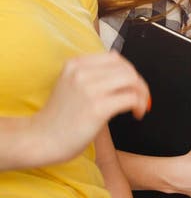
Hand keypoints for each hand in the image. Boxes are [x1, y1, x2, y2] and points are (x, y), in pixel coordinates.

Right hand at [31, 52, 149, 165]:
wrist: (40, 139)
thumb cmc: (59, 118)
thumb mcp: (71, 86)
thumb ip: (92, 76)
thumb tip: (125, 72)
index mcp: (75, 64)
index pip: (115, 58)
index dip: (129, 71)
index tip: (132, 86)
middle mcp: (82, 73)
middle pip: (126, 68)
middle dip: (139, 84)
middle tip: (140, 99)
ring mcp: (89, 89)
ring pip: (132, 80)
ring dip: (142, 94)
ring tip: (139, 107)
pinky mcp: (97, 108)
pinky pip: (131, 98)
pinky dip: (140, 105)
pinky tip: (136, 114)